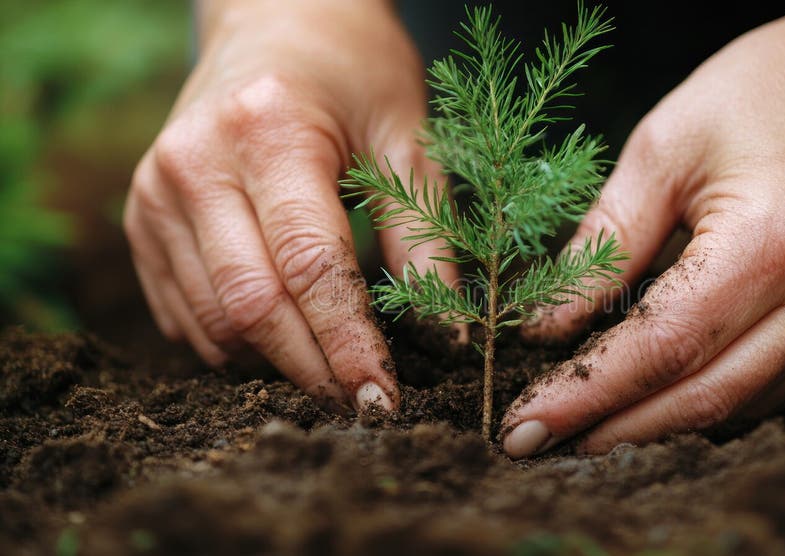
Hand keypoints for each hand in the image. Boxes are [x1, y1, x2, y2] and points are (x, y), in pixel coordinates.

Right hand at [124, 0, 458, 411]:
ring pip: (212, 320)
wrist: (275, 20)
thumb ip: (423, 235)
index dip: (349, 345)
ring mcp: (156, 192)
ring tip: (326, 370)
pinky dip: (231, 343)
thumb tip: (448, 336)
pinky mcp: (142, 216)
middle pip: (252, 307)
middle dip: (311, 369)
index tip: (383, 398)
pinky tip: (278, 340)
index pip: (310, 268)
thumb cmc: (353, 70)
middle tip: (361, 402)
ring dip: (271, 363)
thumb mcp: (406, 136)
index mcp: (271, 133)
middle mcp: (196, 163)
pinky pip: (182, 311)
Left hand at [502, 0, 784, 456]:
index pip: (660, 349)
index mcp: (770, 245)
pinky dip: (708, 397)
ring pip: (738, 406)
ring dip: (657, 420)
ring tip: (588, 420)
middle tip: (539, 441)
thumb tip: (548, 328)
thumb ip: (605, 245)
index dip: (585, 396)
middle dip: (612, 428)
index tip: (523, 428)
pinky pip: (773, 389)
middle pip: (701, 399)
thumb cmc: (770, 92)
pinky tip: (660, 391)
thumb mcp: (664, 150)